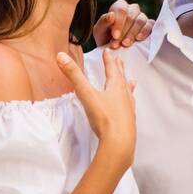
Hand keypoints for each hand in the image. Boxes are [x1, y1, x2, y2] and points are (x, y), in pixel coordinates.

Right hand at [56, 49, 135, 166]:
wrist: (119, 142)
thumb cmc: (105, 118)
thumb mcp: (86, 94)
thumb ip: (74, 75)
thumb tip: (61, 56)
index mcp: (115, 87)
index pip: (112, 69)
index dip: (108, 60)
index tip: (108, 52)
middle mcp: (124, 96)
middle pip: (122, 79)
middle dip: (119, 69)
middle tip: (120, 61)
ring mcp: (128, 108)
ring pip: (128, 93)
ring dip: (127, 85)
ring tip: (131, 80)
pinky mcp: (129, 121)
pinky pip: (129, 107)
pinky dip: (129, 102)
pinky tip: (128, 106)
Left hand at [92, 0, 152, 49]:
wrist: (113, 51)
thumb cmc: (105, 38)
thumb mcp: (99, 31)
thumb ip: (103, 22)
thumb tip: (111, 15)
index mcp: (120, 7)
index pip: (121, 9)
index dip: (118, 22)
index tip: (115, 35)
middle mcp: (132, 9)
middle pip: (131, 16)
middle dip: (123, 31)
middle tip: (116, 44)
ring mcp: (142, 17)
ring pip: (140, 20)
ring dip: (132, 33)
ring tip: (125, 44)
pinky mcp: (150, 25)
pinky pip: (150, 25)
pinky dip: (145, 32)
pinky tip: (138, 39)